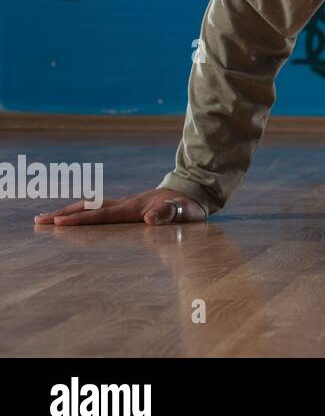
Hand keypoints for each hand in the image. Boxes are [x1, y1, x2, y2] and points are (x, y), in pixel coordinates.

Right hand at [33, 188, 208, 225]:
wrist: (194, 192)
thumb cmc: (189, 206)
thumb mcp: (184, 211)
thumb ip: (169, 213)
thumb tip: (151, 218)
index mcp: (134, 208)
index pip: (102, 215)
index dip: (81, 220)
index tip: (59, 223)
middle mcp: (126, 205)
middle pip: (89, 208)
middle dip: (64, 214)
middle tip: (39, 220)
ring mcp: (126, 204)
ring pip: (92, 207)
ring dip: (70, 212)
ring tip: (49, 218)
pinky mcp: (128, 207)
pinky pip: (100, 209)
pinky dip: (83, 211)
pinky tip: (75, 215)